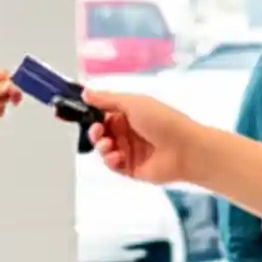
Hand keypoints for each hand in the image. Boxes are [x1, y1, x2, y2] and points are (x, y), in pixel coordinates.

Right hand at [82, 89, 203, 183]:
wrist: (185, 149)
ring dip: (101, 146)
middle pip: (100, 132)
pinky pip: (112, 165)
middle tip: (97, 131)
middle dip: (94, 131)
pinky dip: (110, 160)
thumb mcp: (133, 103)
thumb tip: (85, 93)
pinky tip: (116, 156)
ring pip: (103, 149)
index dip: (89, 113)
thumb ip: (107, 99)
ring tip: (108, 145)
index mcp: (128, 113)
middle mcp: (128, 131)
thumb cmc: (162, 121)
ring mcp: (129, 150)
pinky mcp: (131, 168)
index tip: (76, 112)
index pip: (102, 112)